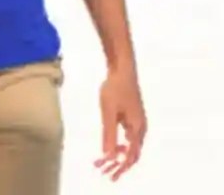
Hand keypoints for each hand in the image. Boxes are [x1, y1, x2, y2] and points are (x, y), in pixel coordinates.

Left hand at [94, 65, 145, 181]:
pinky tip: (109, 147)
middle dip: (118, 166)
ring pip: (131, 147)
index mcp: (137, 129)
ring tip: (103, 163)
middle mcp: (141, 129)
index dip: (117, 167)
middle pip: (132, 155)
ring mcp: (139, 124)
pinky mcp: (134, 119)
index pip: (130, 156)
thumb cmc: (115, 89)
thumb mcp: (108, 112)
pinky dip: (120, 146)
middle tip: (103, 173)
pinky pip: (130, 139)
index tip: (104, 173)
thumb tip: (107, 155)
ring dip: (118, 157)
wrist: (123, 70)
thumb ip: (108, 134)